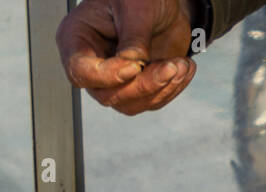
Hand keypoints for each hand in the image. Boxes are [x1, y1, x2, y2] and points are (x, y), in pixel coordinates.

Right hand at [56, 0, 198, 115]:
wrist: (162, 4)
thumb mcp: (136, 9)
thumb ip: (134, 37)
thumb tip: (135, 64)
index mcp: (77, 38)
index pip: (81, 71)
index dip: (108, 75)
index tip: (135, 66)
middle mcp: (92, 63)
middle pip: (108, 95)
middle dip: (144, 85)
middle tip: (172, 66)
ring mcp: (114, 79)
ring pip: (132, 104)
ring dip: (162, 88)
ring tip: (183, 64)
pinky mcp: (138, 86)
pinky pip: (152, 101)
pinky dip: (171, 88)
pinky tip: (184, 68)